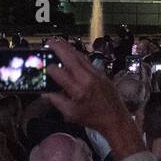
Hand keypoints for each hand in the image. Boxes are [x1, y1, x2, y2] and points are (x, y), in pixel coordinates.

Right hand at [45, 39, 142, 159]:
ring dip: (69, 48)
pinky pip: (87, 60)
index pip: (60, 73)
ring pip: (80, 56)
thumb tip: (44, 93)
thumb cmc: (92, 118)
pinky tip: (72, 52)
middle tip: (49, 41)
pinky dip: (78, 54)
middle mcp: (87, 78)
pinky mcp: (102, 73)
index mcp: (78, 90)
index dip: (50, 68)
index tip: (44, 67)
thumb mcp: (71, 114)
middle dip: (59, 48)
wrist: (115, 118)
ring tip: (59, 42)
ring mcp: (96, 74)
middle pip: (71, 58)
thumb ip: (57, 101)